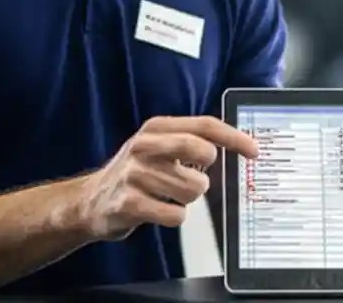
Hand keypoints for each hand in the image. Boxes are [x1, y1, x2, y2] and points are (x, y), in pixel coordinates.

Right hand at [75, 116, 257, 240]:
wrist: (89, 202)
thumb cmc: (134, 174)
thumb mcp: (157, 147)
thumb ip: (191, 140)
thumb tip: (237, 144)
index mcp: (156, 128)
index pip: (205, 126)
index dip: (234, 138)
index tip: (254, 150)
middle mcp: (144, 146)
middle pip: (200, 150)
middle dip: (206, 168)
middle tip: (194, 174)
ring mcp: (135, 174)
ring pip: (193, 189)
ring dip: (188, 198)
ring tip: (168, 195)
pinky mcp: (130, 204)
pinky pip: (176, 215)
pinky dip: (174, 217)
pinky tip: (158, 210)